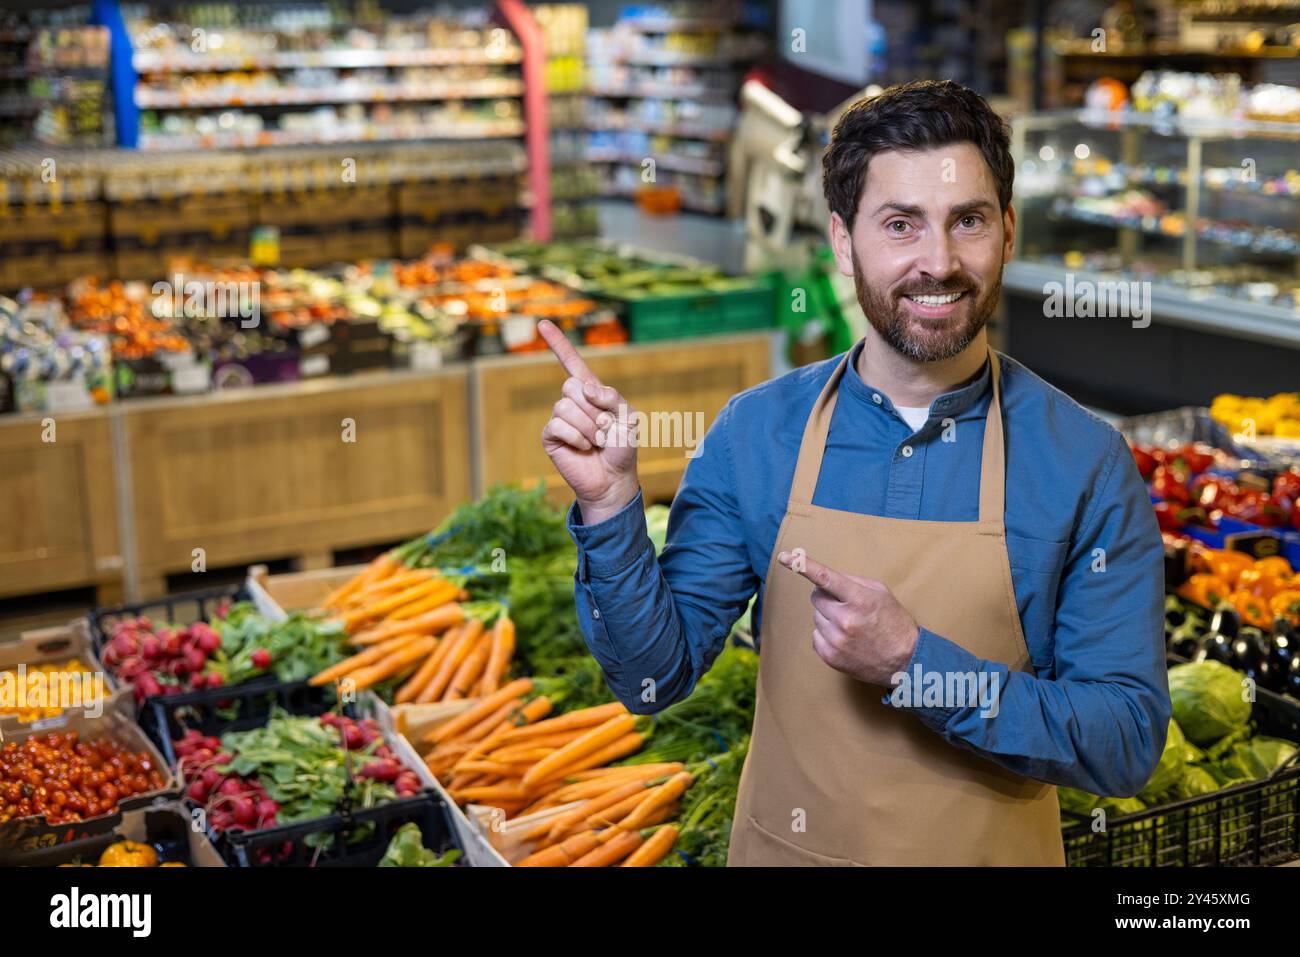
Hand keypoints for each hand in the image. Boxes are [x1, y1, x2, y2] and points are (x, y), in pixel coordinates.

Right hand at [538, 319, 639, 523]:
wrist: (614, 479)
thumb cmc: (623, 448)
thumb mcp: (629, 418)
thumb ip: (612, 397)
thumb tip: (585, 388)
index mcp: (592, 392)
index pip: (572, 363)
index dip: (558, 344)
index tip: (542, 324)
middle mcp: (573, 401)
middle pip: (571, 385)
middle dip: (594, 409)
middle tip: (605, 430)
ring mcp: (560, 419)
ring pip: (565, 406)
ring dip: (589, 426)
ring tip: (597, 442)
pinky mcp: (551, 436)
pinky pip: (559, 425)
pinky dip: (578, 438)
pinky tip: (584, 449)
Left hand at [777, 550, 918, 686]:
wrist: (905, 660)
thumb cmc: (894, 622)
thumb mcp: (881, 593)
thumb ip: (853, 581)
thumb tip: (826, 578)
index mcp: (859, 599)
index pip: (825, 578)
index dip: (802, 565)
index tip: (785, 557)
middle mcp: (845, 619)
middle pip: (816, 597)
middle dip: (826, 597)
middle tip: (844, 605)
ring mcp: (836, 640)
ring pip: (816, 617)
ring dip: (827, 617)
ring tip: (850, 625)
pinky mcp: (830, 656)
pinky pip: (815, 636)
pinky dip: (826, 634)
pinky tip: (845, 638)